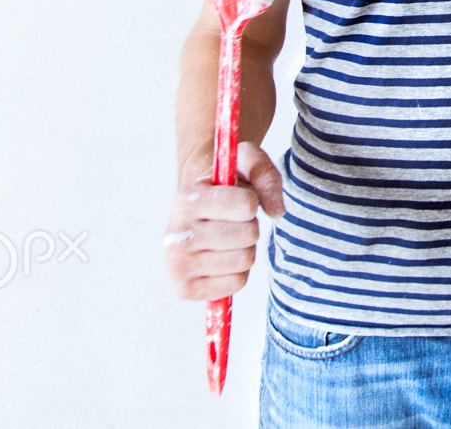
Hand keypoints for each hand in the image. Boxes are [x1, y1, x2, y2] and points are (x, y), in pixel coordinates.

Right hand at [163, 141, 284, 300]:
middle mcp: (174, 234)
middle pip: (249, 234)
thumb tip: (277, 212)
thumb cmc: (225, 185)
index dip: (251, 201)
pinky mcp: (184, 289)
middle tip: (232, 222)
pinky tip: (223, 258)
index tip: (237, 198)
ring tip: (228, 238)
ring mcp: (176, 264)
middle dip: (250, 225)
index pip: (247, 205)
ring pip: (245, 260)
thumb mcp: (244, 162)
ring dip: (246, 248)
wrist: (196, 211)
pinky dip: (240, 271)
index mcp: (185, 199)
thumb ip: (264, 174)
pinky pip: (236, 283)